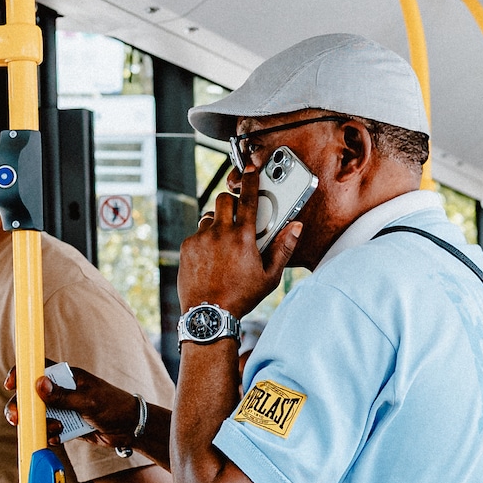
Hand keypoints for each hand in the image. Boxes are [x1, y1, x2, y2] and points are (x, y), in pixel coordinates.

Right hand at [4, 364, 129, 448]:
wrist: (130, 429)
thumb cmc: (114, 406)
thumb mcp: (88, 401)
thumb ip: (63, 395)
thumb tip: (38, 384)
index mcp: (67, 377)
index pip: (38, 369)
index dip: (21, 374)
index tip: (11, 385)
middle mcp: (61, 391)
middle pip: (31, 396)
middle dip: (22, 407)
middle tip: (18, 418)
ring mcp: (62, 408)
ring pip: (38, 415)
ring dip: (41, 424)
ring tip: (57, 429)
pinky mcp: (66, 425)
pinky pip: (49, 429)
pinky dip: (50, 434)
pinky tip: (58, 437)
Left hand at [178, 165, 300, 317]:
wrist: (209, 313)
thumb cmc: (241, 297)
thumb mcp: (270, 276)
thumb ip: (284, 248)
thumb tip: (295, 227)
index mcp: (244, 237)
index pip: (249, 199)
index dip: (251, 180)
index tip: (250, 168)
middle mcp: (221, 233)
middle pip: (224, 199)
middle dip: (231, 202)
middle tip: (237, 215)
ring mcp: (201, 239)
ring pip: (209, 217)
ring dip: (217, 223)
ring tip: (223, 243)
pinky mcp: (186, 247)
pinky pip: (197, 234)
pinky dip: (204, 240)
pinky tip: (210, 258)